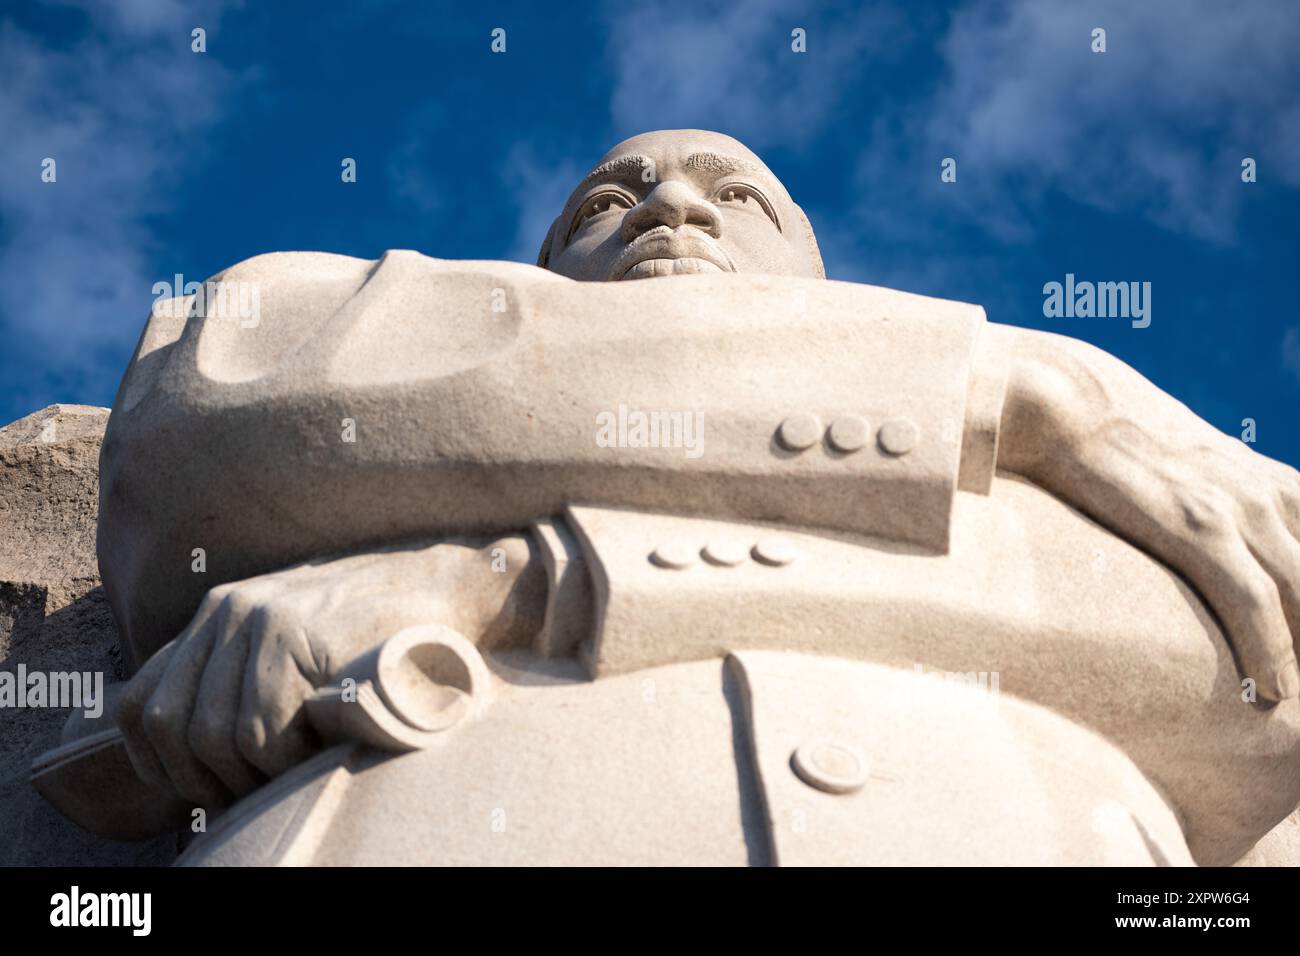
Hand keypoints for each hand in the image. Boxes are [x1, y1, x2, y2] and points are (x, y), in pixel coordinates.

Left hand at [115, 534, 543, 806]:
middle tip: (250, 794)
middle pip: (172, 722)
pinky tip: (313, 754)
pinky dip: (283, 760)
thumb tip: (206, 753)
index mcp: (218, 615)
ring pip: (216, 733)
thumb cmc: (381, 628)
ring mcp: (256, 620)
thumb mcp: (300, 642)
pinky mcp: (290, 634)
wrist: (443, 585)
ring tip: (289, 777)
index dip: (154, 759)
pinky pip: (262, 727)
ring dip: (250, 774)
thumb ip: (249, 674)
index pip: (142, 698)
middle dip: (204, 777)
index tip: (191, 790)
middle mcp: (226, 612)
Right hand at [999, 329, 1299, 700]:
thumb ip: (1220, 510)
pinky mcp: (1196, 525)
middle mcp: (1268, 494)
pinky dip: (1272, 648)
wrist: (1067, 407)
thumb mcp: (1190, 472)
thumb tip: (1219, 560)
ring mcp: (1235, 507)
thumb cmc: (1116, 444)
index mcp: (1273, 484)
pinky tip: (1277, 687)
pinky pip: (1251, 598)